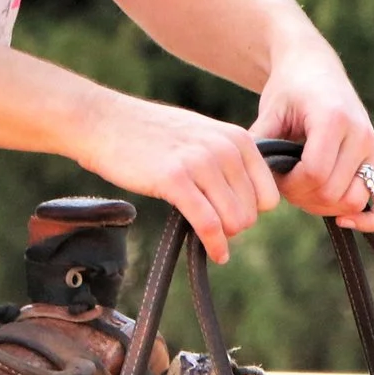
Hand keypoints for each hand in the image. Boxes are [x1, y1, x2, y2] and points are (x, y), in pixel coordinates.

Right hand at [73, 95, 279, 262]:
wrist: (103, 121)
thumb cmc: (153, 135)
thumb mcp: (203, 136)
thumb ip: (230, 161)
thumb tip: (254, 201)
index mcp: (237, 138)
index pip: (269, 196)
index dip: (251, 211)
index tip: (230, 213)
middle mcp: (224, 149)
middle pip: (252, 213)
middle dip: (234, 225)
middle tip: (211, 223)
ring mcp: (200, 163)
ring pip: (236, 221)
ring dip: (223, 236)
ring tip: (208, 233)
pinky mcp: (175, 180)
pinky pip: (210, 226)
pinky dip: (215, 245)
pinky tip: (215, 253)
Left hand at [251, 42, 373, 231]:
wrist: (316, 70)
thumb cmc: (290, 91)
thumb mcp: (270, 111)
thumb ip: (261, 145)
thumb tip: (254, 180)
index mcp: (333, 119)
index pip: (315, 174)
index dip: (290, 186)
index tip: (276, 176)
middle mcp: (361, 135)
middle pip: (333, 193)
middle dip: (304, 197)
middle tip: (287, 185)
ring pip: (354, 202)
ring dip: (326, 207)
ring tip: (308, 191)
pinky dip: (371, 220)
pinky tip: (345, 220)